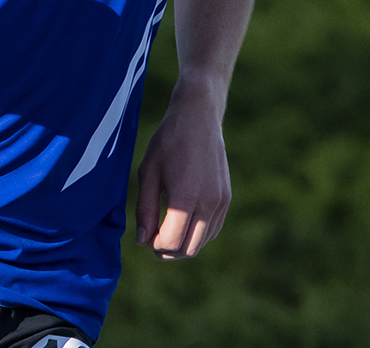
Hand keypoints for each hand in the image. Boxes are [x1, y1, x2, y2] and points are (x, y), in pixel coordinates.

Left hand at [135, 80, 230, 259]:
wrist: (199, 117)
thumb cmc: (168, 142)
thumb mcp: (148, 173)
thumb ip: (145, 209)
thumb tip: (142, 240)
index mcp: (185, 196)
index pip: (171, 242)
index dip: (155, 246)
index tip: (145, 237)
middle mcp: (208, 202)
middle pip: (189, 249)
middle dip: (168, 251)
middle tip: (153, 240)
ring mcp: (221, 201)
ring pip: (202, 243)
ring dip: (183, 245)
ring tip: (166, 231)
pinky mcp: (226, 198)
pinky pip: (213, 230)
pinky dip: (198, 235)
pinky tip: (183, 223)